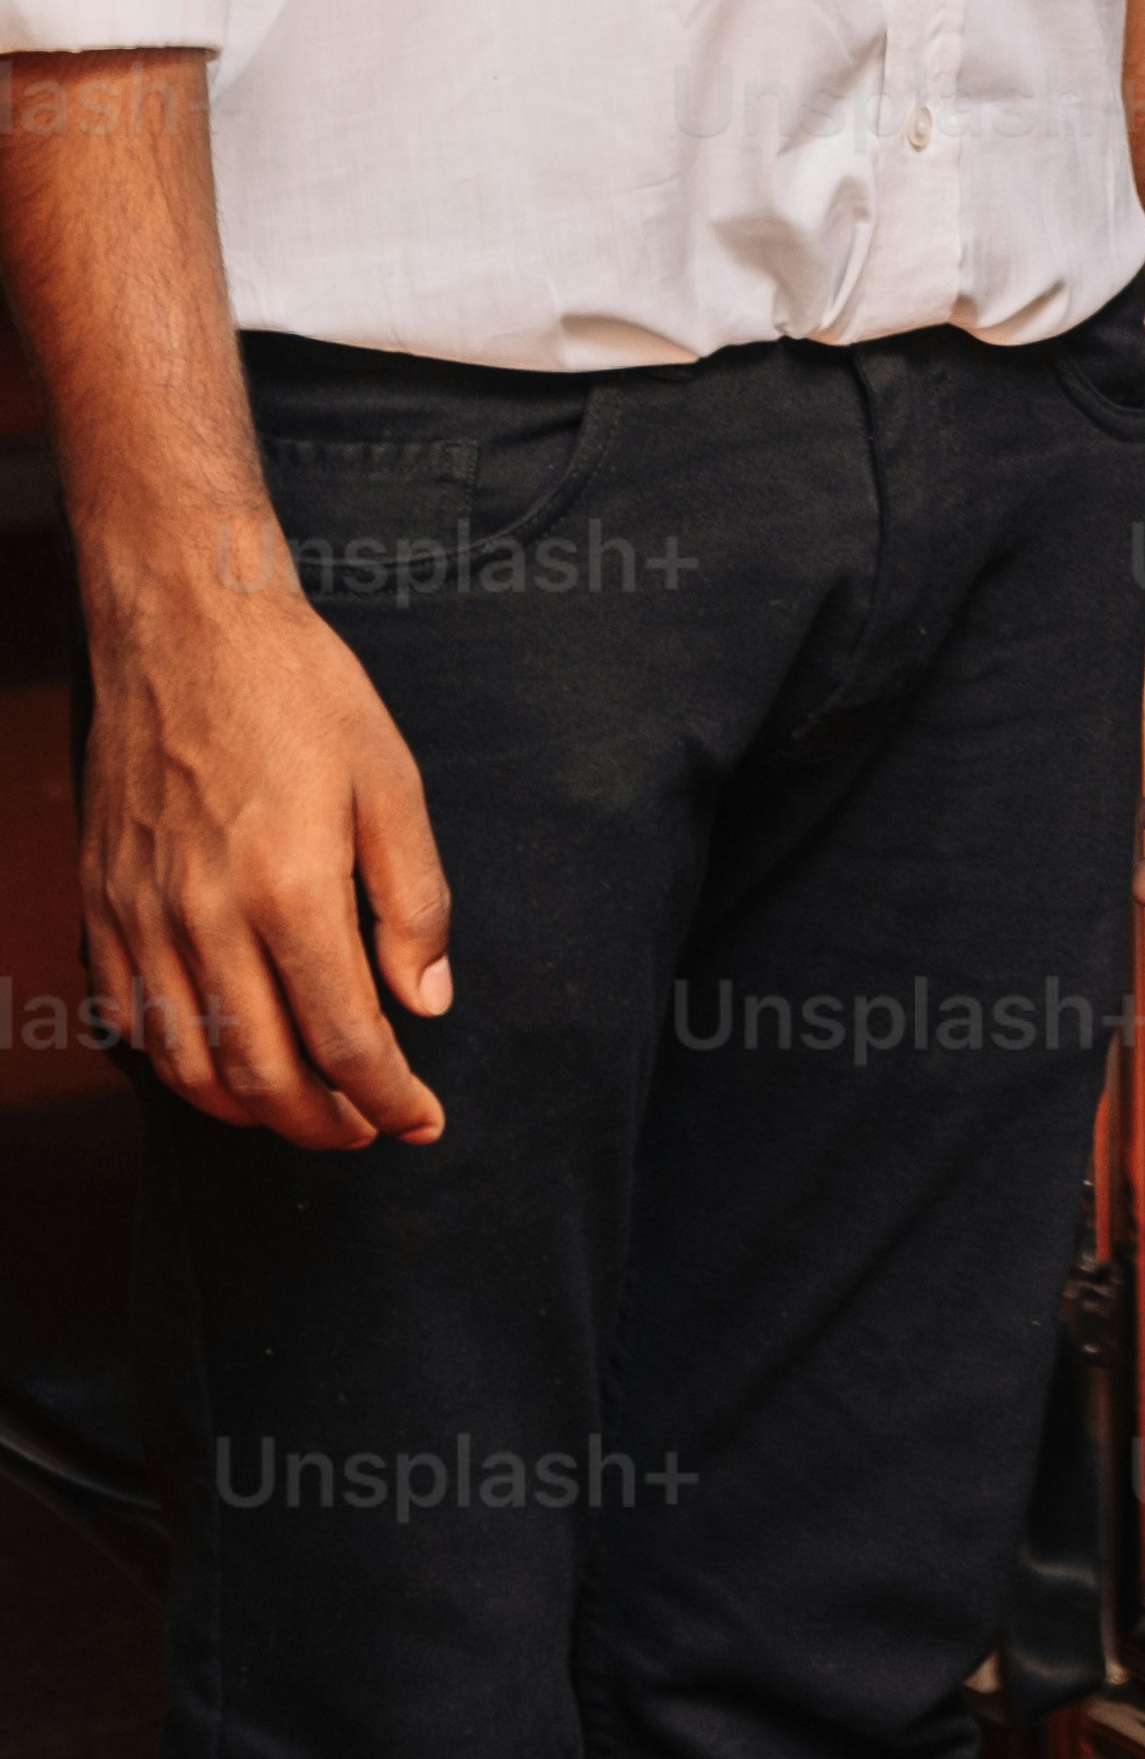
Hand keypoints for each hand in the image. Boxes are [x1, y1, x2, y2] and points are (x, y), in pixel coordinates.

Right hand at [79, 560, 452, 1151]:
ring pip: (192, 1064)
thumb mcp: (391, 780)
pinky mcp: (104, 907)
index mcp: (290, 890)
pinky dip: (181, 1064)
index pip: (346, 1041)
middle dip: (324, 1124)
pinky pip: (134, 1020)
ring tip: (304, 1111)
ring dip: (251, 1110)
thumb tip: (425, 1003)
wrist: (187, 627)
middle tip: (367, 1131)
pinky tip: (222, 1062)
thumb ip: (413, 901)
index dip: (389, 1098)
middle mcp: (207, 920)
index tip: (422, 1120)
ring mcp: (144, 919)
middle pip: (264, 1075)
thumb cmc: (300, 693)